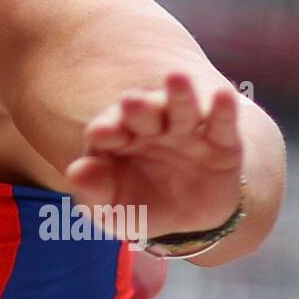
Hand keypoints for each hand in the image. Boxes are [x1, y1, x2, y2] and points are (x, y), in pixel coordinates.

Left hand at [64, 71, 244, 240]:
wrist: (189, 220)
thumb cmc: (139, 206)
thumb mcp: (112, 210)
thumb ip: (93, 191)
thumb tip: (75, 172)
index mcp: (117, 138)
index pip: (107, 129)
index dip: (105, 130)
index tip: (101, 134)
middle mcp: (150, 127)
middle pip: (142, 113)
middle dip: (138, 108)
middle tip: (131, 102)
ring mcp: (186, 132)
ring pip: (181, 109)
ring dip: (179, 95)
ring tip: (176, 78)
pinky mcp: (221, 142)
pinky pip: (221, 123)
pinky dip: (222, 110)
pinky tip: (223, 96)